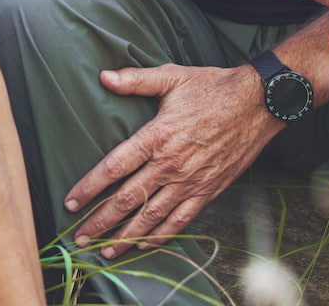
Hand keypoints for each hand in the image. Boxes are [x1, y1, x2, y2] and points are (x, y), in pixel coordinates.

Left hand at [66, 63, 278, 257]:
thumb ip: (134, 79)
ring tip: (105, 251)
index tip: (71, 201)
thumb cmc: (211, 88)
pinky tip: (144, 245)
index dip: (90, 187)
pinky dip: (161, 235)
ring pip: (152, 216)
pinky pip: (181, 220)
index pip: (114, 167)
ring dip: (126, 236)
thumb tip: (103, 76)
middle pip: (128, 199)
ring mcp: (190, 181)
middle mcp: (171, 164)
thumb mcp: (171, 77)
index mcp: (157, 136)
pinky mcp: (208, 191)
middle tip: (79, 237)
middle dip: (101, 221)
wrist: (257, 105)